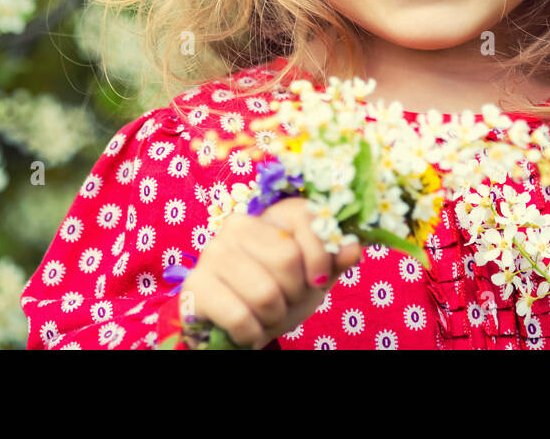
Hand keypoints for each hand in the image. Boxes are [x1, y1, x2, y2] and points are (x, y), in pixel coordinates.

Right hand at [179, 196, 362, 348]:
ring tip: (265, 316)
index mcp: (270, 215)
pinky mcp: (195, 286)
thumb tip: (354, 247)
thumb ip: (334, 261)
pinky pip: (239, 317)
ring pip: (264, 293)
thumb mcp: (311, 279)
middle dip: (295, 295)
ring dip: (273, 318)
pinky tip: (246, 330)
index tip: (318, 281)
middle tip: (285, 303)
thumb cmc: (277, 294)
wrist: (232, 326)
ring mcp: (212, 254)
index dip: (321, 256)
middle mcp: (237, 225)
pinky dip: (252, 334)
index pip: (306, 217)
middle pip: (286, 259)